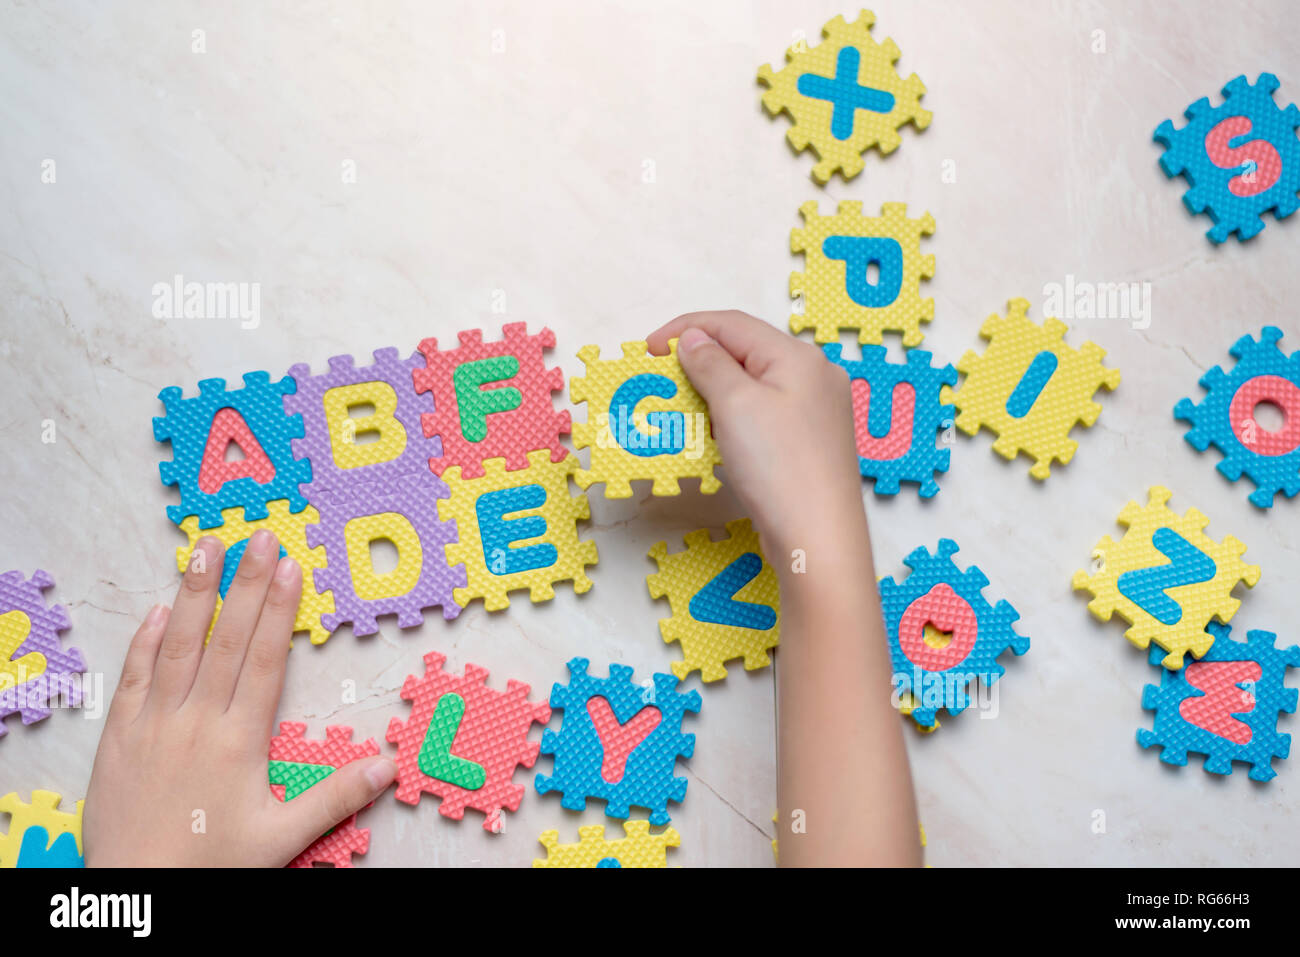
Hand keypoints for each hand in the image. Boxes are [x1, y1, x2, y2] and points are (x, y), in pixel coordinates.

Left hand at [83, 530, 396, 866]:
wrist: (134, 892)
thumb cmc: (209, 863)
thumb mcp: (281, 837)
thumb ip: (335, 797)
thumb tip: (389, 766)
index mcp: (239, 738)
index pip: (264, 659)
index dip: (279, 610)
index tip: (290, 567)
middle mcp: (197, 719)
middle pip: (226, 639)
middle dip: (246, 584)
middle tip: (259, 537)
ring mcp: (155, 723)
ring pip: (177, 645)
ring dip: (194, 593)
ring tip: (206, 548)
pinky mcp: (121, 735)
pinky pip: (135, 677)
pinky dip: (145, 641)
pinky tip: (157, 610)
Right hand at [647, 310, 862, 558]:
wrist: (818, 538)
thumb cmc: (778, 467)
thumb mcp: (735, 405)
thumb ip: (710, 364)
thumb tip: (693, 338)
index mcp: (799, 357)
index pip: (733, 324)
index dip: (686, 329)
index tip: (648, 349)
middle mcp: (815, 376)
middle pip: (747, 351)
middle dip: (700, 359)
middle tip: (662, 378)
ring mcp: (817, 410)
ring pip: (755, 383)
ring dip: (715, 389)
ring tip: (682, 407)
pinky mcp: (812, 442)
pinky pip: (765, 412)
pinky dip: (735, 414)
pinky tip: (716, 432)